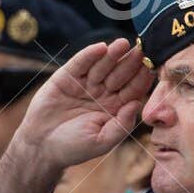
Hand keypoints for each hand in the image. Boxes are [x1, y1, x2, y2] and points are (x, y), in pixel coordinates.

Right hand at [0, 38, 151, 192]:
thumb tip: (137, 104)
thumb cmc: (74, 148)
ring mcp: (85, 83)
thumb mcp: (102, 141)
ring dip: (113, 55)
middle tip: (141, 50)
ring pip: (102, 66)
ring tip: (123, 44)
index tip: (152, 67)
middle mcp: (103, 93)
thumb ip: (121, 125)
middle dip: (130, 63)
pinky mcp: (67, 77)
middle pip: (120, 74)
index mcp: (115, 107)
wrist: (41, 146)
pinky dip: (89, 55)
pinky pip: (80, 63)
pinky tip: (101, 48)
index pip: (132, 90)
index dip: (141, 79)